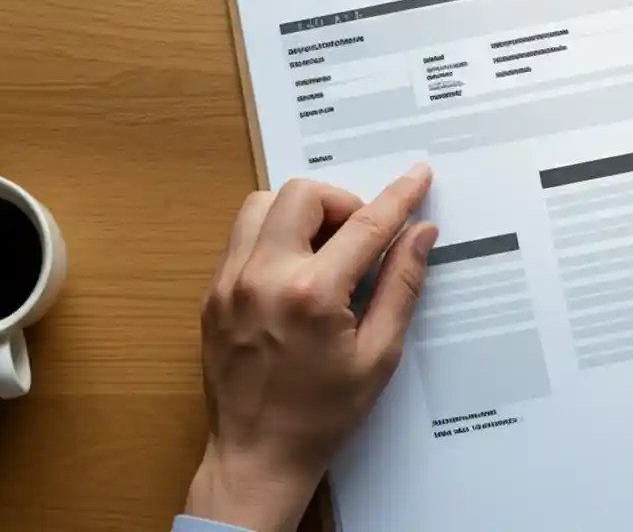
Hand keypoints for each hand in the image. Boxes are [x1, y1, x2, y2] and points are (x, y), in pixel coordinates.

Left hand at [185, 166, 437, 531]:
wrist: (257, 456)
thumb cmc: (323, 414)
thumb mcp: (379, 354)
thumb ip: (401, 285)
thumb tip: (420, 233)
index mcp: (311, 295)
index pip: (365, 225)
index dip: (398, 196)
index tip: (417, 176)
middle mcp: (262, 277)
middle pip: (302, 194)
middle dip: (341, 204)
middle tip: (360, 239)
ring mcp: (229, 283)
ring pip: (262, 204)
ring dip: (300, 214)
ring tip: (324, 251)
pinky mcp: (211, 294)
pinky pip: (242, 237)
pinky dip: (274, 237)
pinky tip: (295, 272)